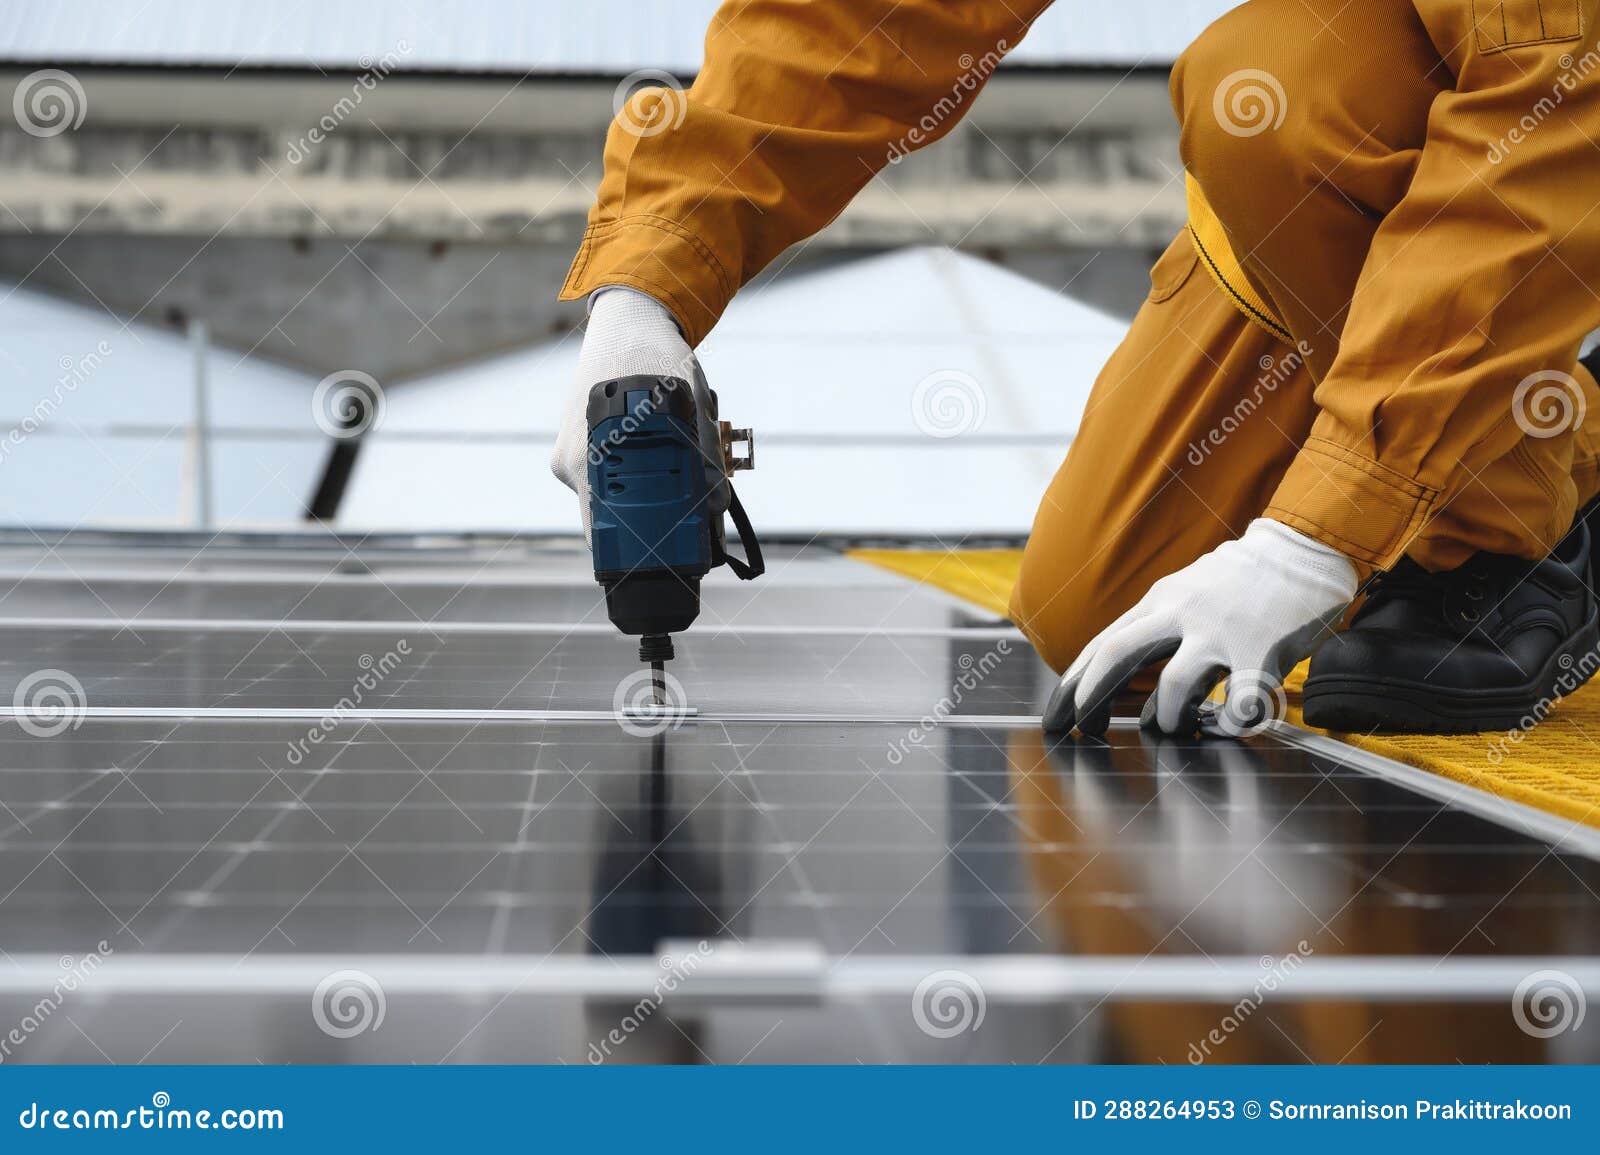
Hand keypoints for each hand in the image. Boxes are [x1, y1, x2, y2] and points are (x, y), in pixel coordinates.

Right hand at [552, 286, 697, 540]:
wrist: (626, 323)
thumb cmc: (655, 357)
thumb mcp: (689, 401)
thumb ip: (703, 453)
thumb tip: (715, 503)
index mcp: (586, 454)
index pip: (603, 528)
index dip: (637, 547)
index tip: (667, 555)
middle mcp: (571, 460)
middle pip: (611, 518)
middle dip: (650, 520)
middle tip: (687, 514)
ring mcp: (571, 455)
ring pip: (612, 497)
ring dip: (645, 493)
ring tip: (675, 461)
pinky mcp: (577, 449)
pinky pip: (608, 476)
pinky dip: (634, 473)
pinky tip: (653, 448)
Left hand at [1043, 519, 1358, 736]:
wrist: (1303, 549)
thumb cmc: (1244, 580)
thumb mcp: (1186, 591)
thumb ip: (1157, 626)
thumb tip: (1125, 677)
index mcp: (1161, 601)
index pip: (1102, 643)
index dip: (1074, 682)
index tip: (1057, 713)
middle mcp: (1181, 613)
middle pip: (1117, 655)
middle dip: (1090, 697)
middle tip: (1083, 730)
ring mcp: (1220, 631)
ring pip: (1173, 687)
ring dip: (1167, 718)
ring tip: (1176, 726)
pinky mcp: (1261, 649)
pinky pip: (1241, 701)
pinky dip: (1233, 724)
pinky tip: (1232, 726)